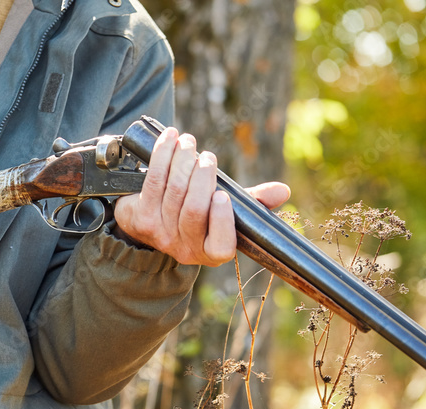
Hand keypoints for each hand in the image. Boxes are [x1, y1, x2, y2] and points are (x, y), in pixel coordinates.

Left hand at [112, 127, 290, 266]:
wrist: (149, 220)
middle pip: (194, 212)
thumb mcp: (226, 211)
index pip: (220, 247)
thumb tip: (283, 191)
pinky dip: (162, 156)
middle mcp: (186, 249)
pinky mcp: (142, 218)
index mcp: (212, 252)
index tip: (223, 194)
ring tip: (189, 142)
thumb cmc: (197, 213)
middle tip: (207, 157)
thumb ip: (252, 202)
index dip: (221, 220)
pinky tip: (170, 139)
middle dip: (202, 178)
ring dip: (181, 161)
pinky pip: (154, 182)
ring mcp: (161, 235)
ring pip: (174, 193)